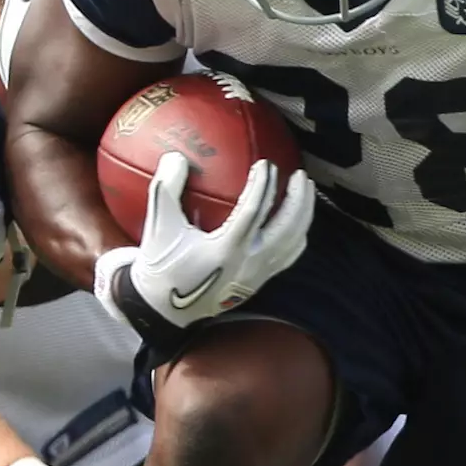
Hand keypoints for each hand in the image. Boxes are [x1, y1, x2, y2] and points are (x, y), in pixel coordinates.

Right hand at [95, 155, 315, 349]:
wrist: (165, 309)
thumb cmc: (161, 265)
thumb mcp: (159, 226)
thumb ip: (166, 188)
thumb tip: (176, 156)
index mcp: (225, 249)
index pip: (254, 211)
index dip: (264, 185)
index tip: (266, 164)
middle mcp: (247, 263)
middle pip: (286, 228)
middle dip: (297, 199)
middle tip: (299, 174)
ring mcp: (256, 275)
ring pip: (293, 243)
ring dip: (303, 215)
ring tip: (306, 191)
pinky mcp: (259, 282)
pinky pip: (288, 257)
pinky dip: (298, 236)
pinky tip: (298, 222)